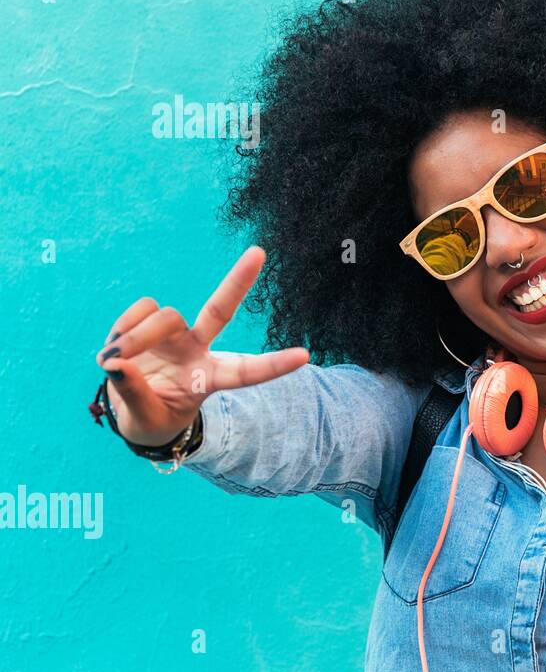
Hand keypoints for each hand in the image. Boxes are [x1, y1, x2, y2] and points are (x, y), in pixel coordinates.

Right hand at [96, 246, 309, 446]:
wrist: (132, 411)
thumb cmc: (152, 418)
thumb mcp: (146, 419)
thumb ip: (134, 394)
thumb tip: (116, 364)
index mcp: (212, 379)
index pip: (248, 373)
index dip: (274, 365)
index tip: (305, 356)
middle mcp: (199, 349)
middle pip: (221, 311)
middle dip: (238, 281)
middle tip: (259, 252)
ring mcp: (176, 334)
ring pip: (164, 316)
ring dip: (136, 337)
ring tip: (115, 361)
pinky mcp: (150, 323)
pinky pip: (142, 309)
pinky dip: (124, 326)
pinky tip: (115, 348)